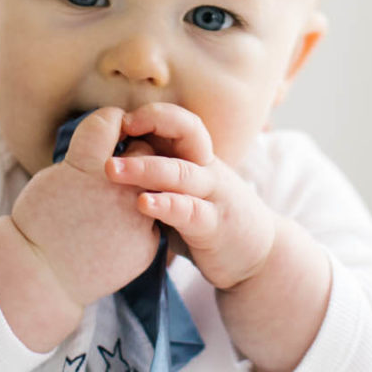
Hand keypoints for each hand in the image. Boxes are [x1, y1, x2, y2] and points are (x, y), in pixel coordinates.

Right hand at [10, 107, 161, 305]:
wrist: (41, 276)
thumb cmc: (40, 222)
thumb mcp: (55, 176)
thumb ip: (87, 157)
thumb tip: (113, 143)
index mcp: (87, 165)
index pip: (111, 119)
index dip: (110, 122)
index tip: (108, 130)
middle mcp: (117, 187)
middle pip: (143, 149)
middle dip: (132, 153)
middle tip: (114, 168)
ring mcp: (136, 218)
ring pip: (154, 184)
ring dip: (141, 186)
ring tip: (116, 199)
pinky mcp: (147, 244)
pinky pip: (153, 219)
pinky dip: (139, 221)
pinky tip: (116, 232)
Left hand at [103, 103, 277, 289]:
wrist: (260, 255)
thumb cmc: (212, 221)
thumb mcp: (187, 192)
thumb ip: (159, 178)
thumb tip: (113, 162)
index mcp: (199, 159)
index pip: (181, 122)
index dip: (153, 115)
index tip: (121, 120)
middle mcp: (208, 170)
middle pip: (185, 134)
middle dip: (149, 125)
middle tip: (114, 129)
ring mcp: (214, 196)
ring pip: (181, 172)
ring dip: (144, 168)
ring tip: (112, 169)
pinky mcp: (214, 225)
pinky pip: (189, 210)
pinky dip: (165, 205)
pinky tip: (141, 203)